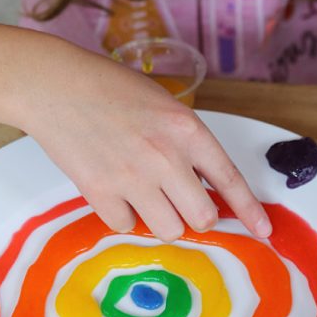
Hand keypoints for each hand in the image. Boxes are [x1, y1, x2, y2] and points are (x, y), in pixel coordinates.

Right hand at [19, 42, 271, 242]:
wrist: (53, 85)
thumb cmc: (107, 88)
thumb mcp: (161, 104)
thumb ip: (185, 142)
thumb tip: (199, 185)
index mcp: (185, 129)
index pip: (229, 179)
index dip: (249, 210)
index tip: (263, 231)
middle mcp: (165, 156)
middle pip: (202, 217)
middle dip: (195, 216)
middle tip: (177, 202)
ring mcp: (132, 177)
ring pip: (168, 230)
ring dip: (160, 219)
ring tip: (141, 193)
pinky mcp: (100, 193)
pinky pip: (126, 227)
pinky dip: (122, 216)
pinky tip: (112, 190)